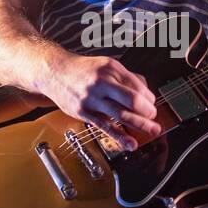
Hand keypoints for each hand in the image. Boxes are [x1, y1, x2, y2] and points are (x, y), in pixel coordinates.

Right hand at [44, 55, 159, 150]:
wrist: (54, 72)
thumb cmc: (82, 70)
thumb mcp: (105, 65)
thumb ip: (126, 77)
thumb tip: (145, 90)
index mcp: (111, 69)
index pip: (137, 86)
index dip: (149, 98)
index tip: (152, 105)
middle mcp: (102, 82)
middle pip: (131, 100)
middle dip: (147, 112)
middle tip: (153, 117)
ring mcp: (92, 98)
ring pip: (121, 114)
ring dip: (140, 124)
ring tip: (152, 131)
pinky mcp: (84, 112)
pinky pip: (104, 126)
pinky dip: (120, 136)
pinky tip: (130, 143)